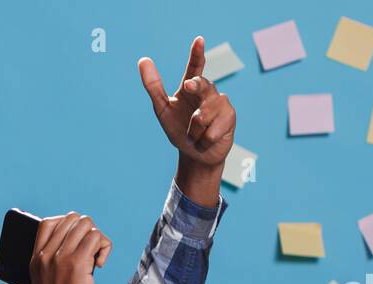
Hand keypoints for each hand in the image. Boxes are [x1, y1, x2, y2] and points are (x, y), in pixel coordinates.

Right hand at [30, 212, 111, 283]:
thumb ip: (50, 270)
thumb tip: (66, 258)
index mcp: (34, 261)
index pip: (49, 222)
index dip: (70, 228)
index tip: (78, 246)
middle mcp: (45, 255)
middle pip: (72, 219)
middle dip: (88, 233)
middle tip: (91, 255)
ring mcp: (60, 258)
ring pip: (86, 225)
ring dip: (98, 240)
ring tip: (96, 261)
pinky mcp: (77, 264)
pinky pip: (96, 237)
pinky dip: (104, 247)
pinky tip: (100, 265)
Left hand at [138, 37, 235, 168]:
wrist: (195, 154)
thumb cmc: (179, 130)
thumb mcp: (162, 109)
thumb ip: (153, 86)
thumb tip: (143, 60)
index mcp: (191, 87)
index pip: (195, 67)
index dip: (197, 54)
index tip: (199, 40)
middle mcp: (207, 91)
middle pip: (202, 84)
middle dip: (196, 85)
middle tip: (188, 86)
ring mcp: (221, 103)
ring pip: (203, 115)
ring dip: (194, 131)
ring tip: (194, 135)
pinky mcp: (230, 117)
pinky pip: (212, 130)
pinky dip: (203, 139)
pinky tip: (206, 140)